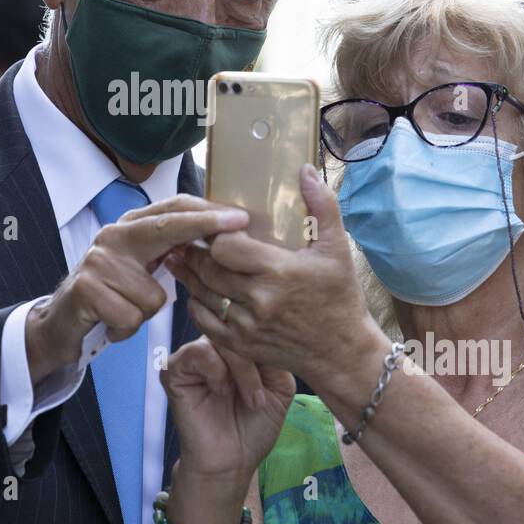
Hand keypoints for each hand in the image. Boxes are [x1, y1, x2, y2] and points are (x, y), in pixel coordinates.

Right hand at [26, 194, 247, 380]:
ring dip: (145, 314)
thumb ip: (170, 249)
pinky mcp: (87, 288)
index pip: (173, 210)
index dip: (208, 212)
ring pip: (155, 295)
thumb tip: (218, 240)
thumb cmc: (110, 295)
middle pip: (167, 228)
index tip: (240, 217)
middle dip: (205, 226)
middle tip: (239, 224)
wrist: (60, 323)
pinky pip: (132, 316)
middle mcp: (113, 236)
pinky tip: (110, 322)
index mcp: (130, 227)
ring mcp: (98, 260)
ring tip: (124, 310)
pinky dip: (125, 328)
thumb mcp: (141, 267)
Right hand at [161, 336, 294, 480]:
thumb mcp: (280, 385)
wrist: (234, 460)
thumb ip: (273, 353)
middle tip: (261, 397)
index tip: (279, 377)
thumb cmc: (255, 424)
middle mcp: (213, 343)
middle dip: (256, 359)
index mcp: (237, 343)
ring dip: (242, 370)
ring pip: (219, 338)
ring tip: (250, 399)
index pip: (251, 320)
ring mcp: (192, 355)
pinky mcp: (173, 370)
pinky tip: (221, 392)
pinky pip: (197, 352)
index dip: (268, 341)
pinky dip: (216, 372)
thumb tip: (264, 329)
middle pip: (236, 325)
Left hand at [165, 164, 375, 386]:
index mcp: (280, 272)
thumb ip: (322, 206)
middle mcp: (259, 301)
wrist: (342, 353)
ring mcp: (247, 326)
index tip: (218, 225)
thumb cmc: (340, 297)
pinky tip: (196, 287)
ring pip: (202, 293)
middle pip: (208, 268)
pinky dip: (196, 301)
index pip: (226, 248)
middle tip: (189, 235)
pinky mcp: (241, 344)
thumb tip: (305, 169)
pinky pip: (204, 320)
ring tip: (181, 254)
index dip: (217, 234)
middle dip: (196, 250)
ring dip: (189, 272)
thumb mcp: (338, 248)